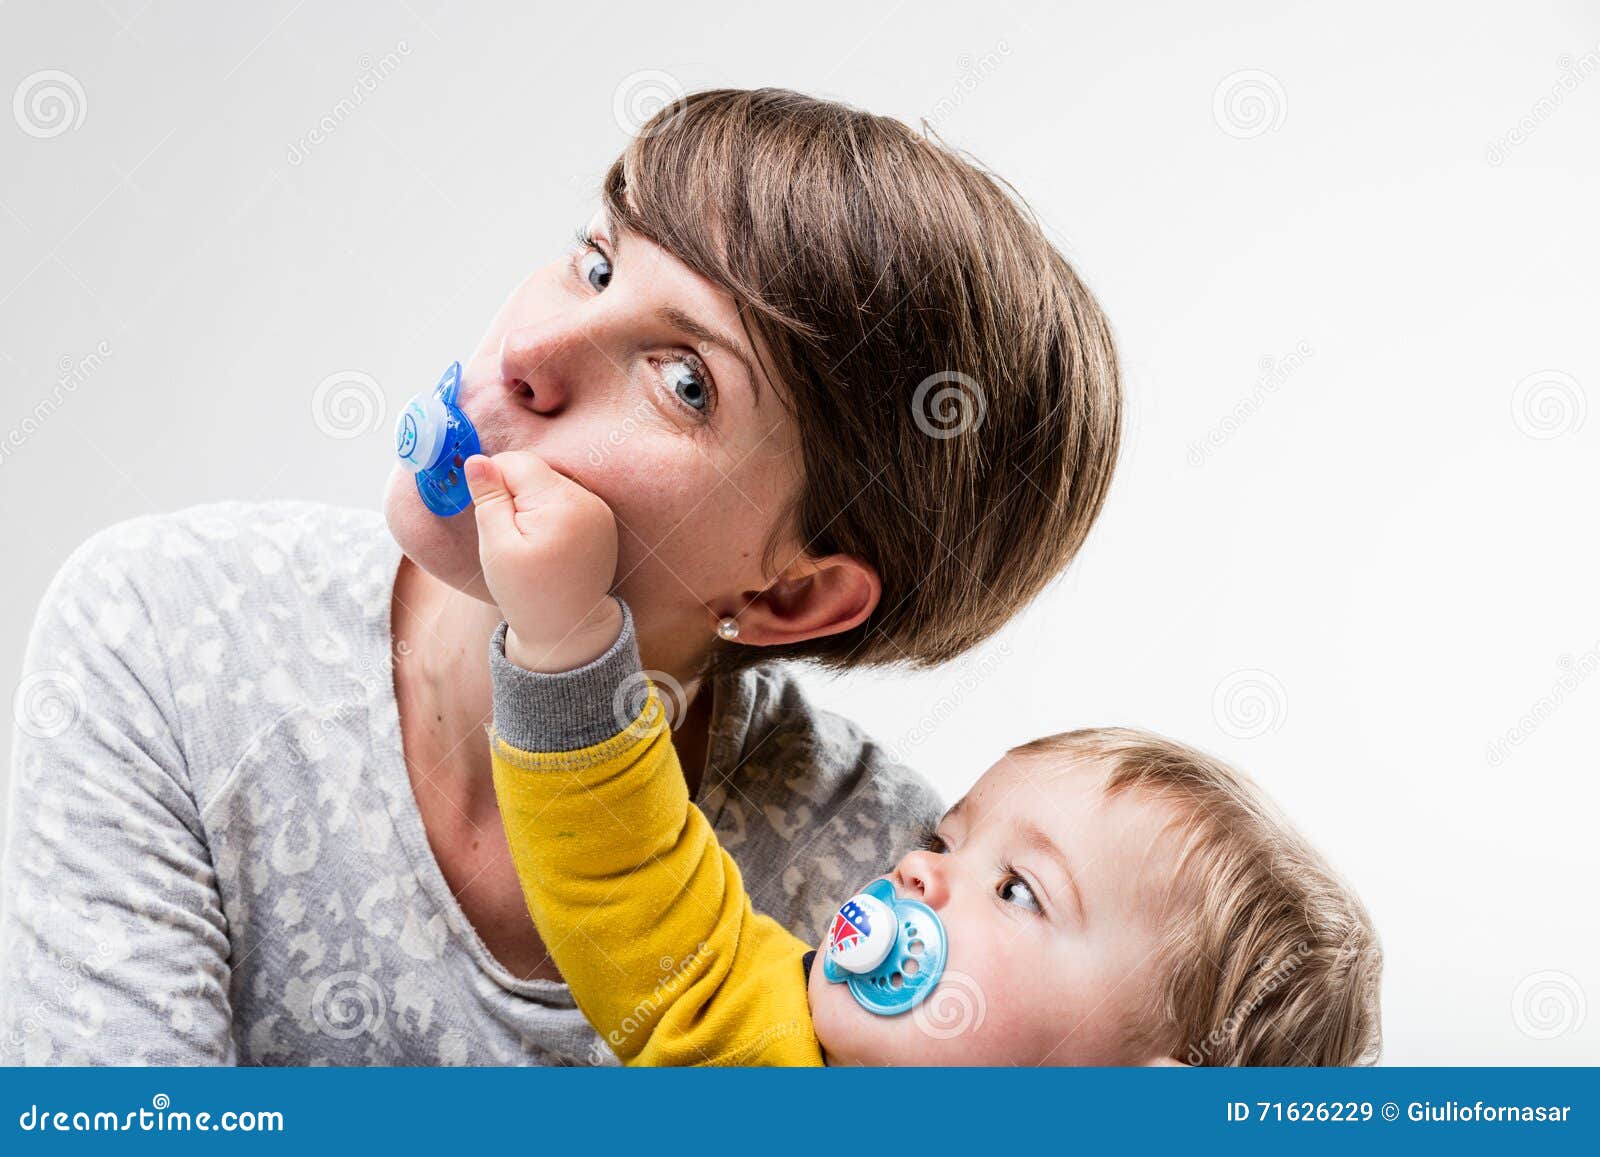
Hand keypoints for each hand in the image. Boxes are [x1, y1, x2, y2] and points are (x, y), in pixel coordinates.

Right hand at [463, 451, 622, 672]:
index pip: (517, 462)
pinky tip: (547, 544)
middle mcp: (587, 500)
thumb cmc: (527, 592)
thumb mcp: (497, 546)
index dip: (494, 482)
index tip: (490, 514)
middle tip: (510, 536)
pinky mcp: (602, 521)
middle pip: (535, 472)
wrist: (567, 629)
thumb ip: (488, 499)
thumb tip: (476, 460)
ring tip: (530, 544)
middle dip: (514, 495)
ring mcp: (599, 510)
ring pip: (549, 485)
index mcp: (562, 503)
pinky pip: (566, 501)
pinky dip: (550, 515)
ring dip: (532, 505)